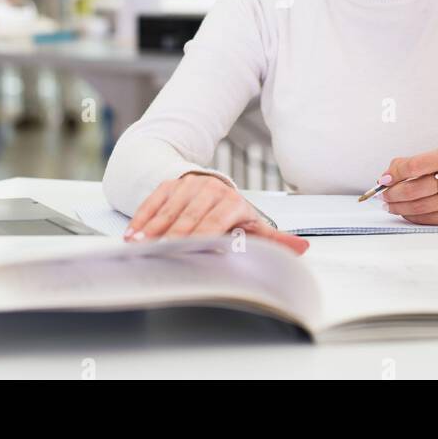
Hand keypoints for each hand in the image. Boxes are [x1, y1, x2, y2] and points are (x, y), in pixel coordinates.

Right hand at [124, 173, 309, 254]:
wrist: (209, 184)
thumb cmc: (230, 212)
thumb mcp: (253, 224)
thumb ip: (275, 240)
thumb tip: (303, 248)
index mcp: (232, 202)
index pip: (215, 224)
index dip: (202, 241)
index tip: (193, 255)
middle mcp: (210, 189)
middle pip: (189, 219)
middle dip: (174, 239)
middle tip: (161, 255)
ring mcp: (188, 185)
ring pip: (169, 211)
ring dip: (154, 230)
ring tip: (142, 247)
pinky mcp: (170, 183)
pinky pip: (154, 201)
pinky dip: (143, 217)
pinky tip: (133, 233)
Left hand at [377, 148, 437, 225]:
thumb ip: (418, 163)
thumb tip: (389, 174)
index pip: (415, 166)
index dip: (394, 174)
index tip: (384, 179)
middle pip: (415, 189)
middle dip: (393, 193)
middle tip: (383, 195)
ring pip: (421, 206)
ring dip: (399, 207)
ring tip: (390, 205)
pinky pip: (430, 219)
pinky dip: (413, 216)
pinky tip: (405, 212)